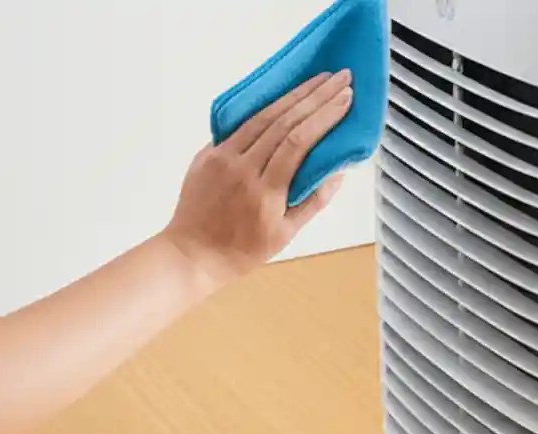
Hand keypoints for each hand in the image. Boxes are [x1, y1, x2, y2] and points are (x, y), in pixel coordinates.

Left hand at [161, 69, 353, 285]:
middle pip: (283, 121)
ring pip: (261, 117)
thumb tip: (338, 173)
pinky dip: (265, 109)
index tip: (345, 98)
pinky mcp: (207, 154)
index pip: (299, 142)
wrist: (192, 254)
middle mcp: (242, 168)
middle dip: (315, 96)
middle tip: (340, 77)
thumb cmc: (242, 251)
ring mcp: (221, 158)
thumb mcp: (285, 234)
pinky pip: (240, 126)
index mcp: (265, 191)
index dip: (323, 116)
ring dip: (292, 95)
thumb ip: (313, 202)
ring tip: (317, 80)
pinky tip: (283, 97)